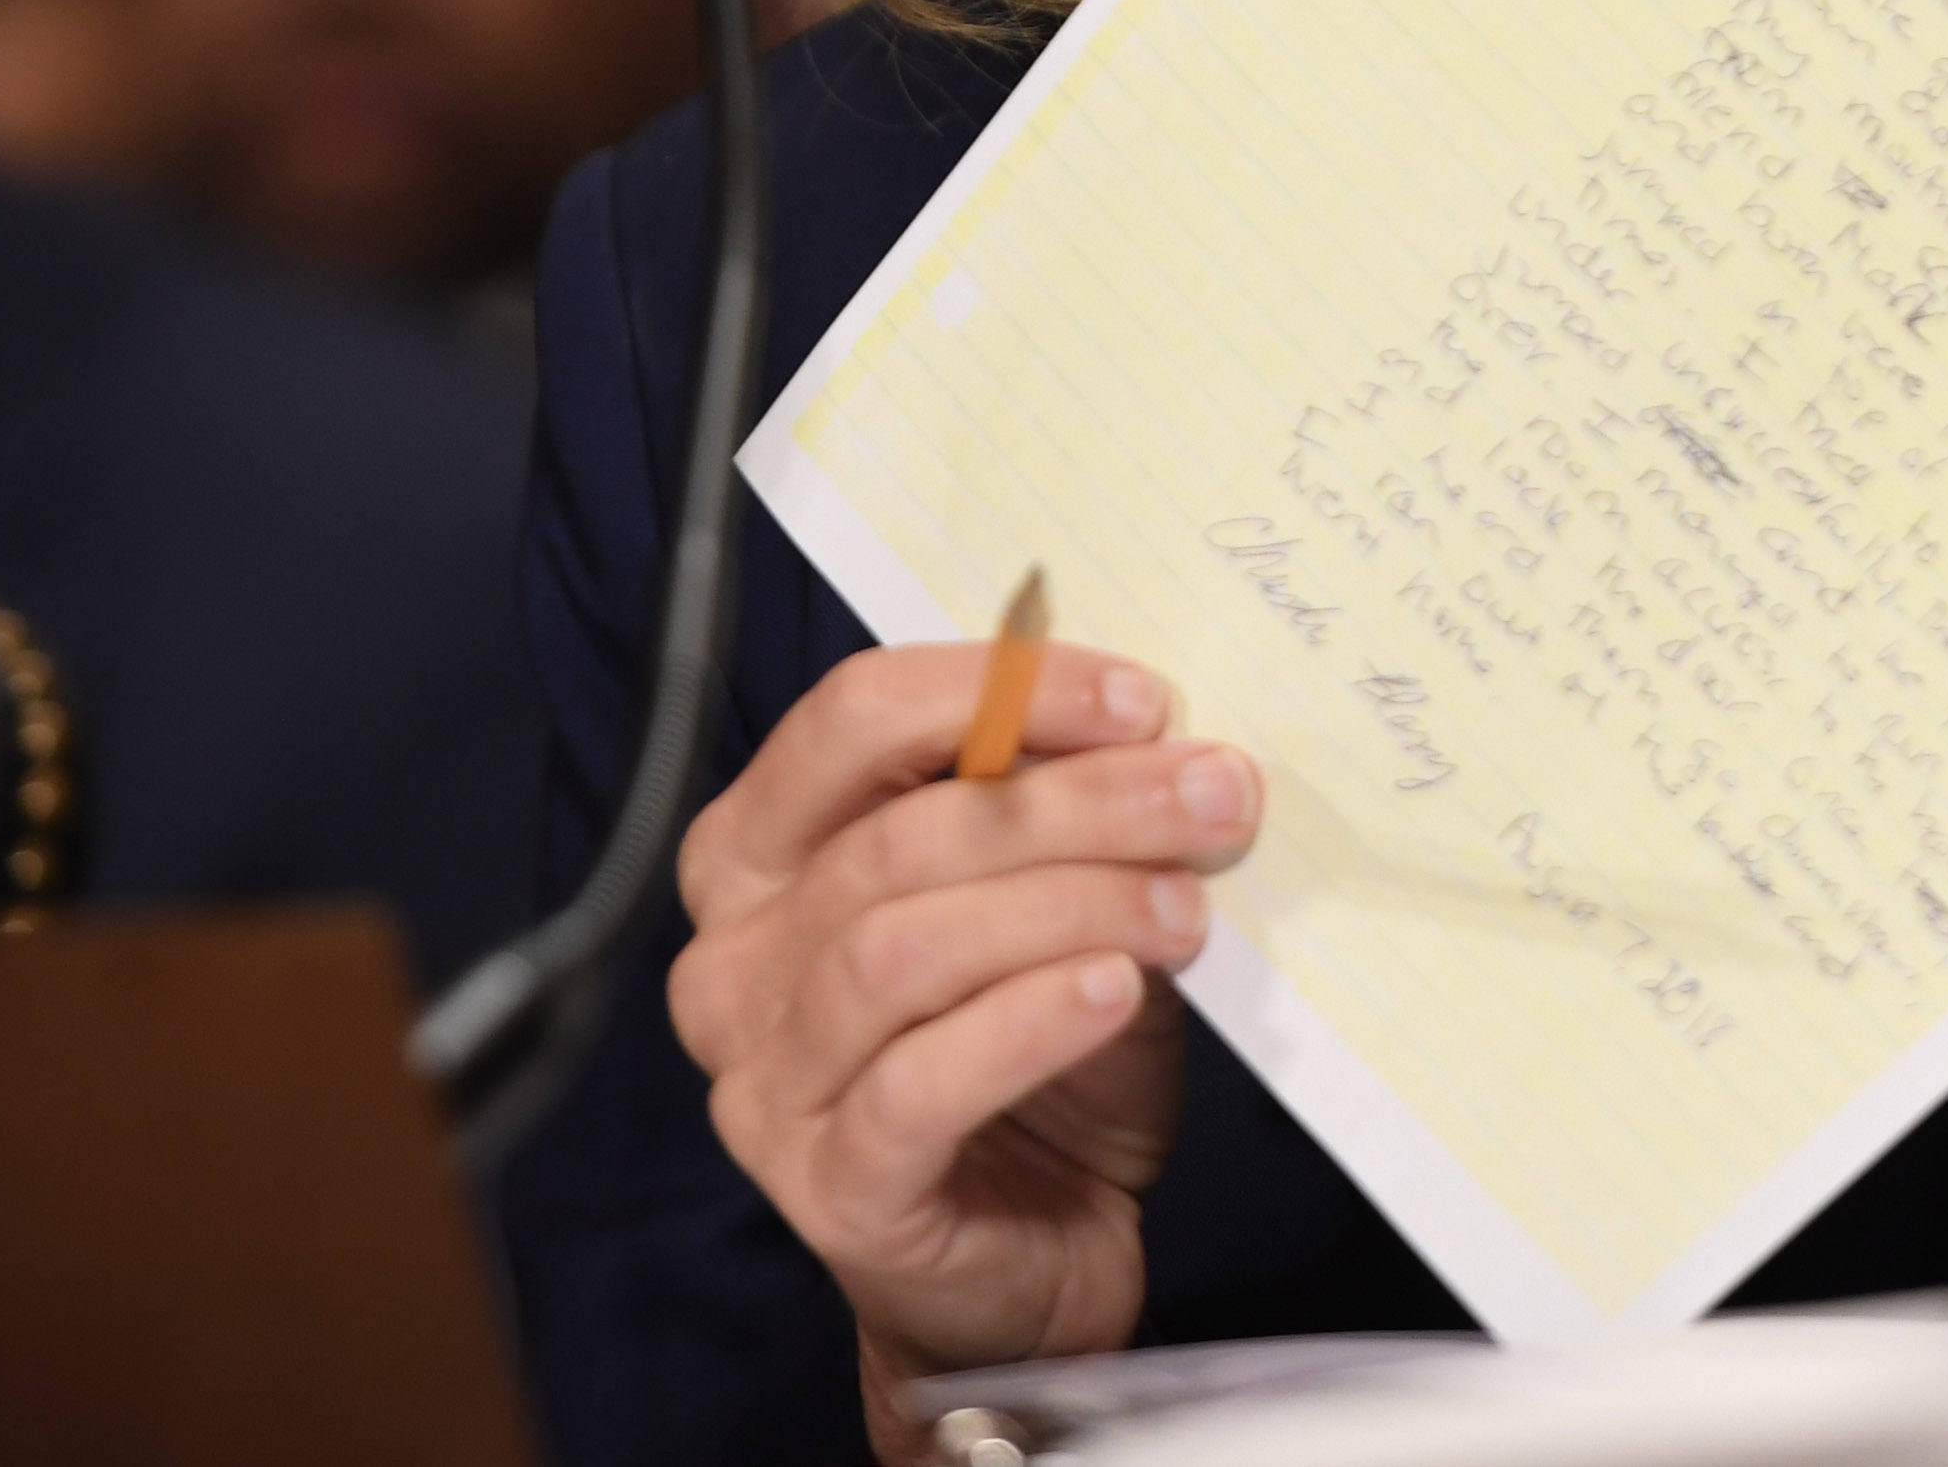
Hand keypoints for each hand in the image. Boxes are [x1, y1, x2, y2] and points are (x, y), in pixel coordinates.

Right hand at [666, 645, 1261, 1450]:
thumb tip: (1159, 733)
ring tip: (1184, 909)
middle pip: (898, 835)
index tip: (1139, 701)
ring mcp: (767, 1082)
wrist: (1039, 1258)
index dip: (996, 690)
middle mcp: (736, 960)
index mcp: (765, 855)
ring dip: (1068, 906)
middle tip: (1211, 796)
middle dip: (1079, 801)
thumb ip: (1065, 815)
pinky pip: (920, 1083)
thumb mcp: (1058, 905)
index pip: (849, 719)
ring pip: (904, 949)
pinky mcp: (829, 1187)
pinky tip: (1116, 993)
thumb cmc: (1041, 1058)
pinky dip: (1030, 1020)